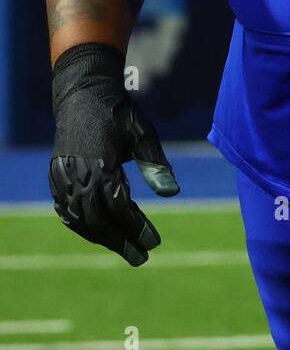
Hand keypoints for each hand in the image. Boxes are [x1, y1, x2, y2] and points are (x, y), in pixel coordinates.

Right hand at [49, 42, 179, 266]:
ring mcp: (63, 177)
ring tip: (124, 248)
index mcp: (101, 166)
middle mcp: (78, 175)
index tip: (154, 242)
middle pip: (98, 220)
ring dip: (101, 237)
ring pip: (80, 219)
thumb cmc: (118, 113)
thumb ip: (155, 164)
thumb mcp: (142, 133)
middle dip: (120, 241)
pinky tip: (97, 232)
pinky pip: (66, 209)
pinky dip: (82, 225)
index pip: (120, 208)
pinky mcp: (56, 176)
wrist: (82, 93)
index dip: (137, 228)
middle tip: (142, 257)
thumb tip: (173, 193)